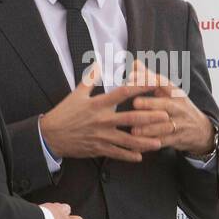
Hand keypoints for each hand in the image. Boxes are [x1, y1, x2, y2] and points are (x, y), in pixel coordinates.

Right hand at [39, 63, 166, 161]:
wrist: (50, 135)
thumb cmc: (64, 113)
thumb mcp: (76, 93)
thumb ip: (90, 78)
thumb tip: (98, 62)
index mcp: (99, 104)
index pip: (123, 93)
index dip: (140, 87)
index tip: (154, 83)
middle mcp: (103, 120)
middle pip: (131, 118)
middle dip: (150, 118)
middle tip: (167, 117)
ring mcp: (102, 136)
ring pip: (128, 139)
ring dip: (145, 141)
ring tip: (159, 142)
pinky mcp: (98, 148)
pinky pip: (116, 153)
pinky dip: (128, 155)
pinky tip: (140, 156)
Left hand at [126, 58, 214, 154]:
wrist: (201, 130)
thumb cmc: (178, 107)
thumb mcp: (168, 92)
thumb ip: (150, 78)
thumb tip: (135, 63)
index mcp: (175, 92)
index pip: (163, 82)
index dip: (149, 80)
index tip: (133, 78)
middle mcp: (179, 106)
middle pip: (166, 104)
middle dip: (151, 104)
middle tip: (135, 103)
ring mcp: (180, 123)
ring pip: (164, 126)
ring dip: (149, 128)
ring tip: (134, 130)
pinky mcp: (178, 138)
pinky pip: (164, 142)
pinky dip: (150, 145)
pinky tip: (138, 146)